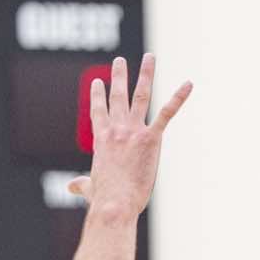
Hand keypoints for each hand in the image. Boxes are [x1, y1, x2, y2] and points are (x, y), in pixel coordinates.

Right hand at [68, 53, 192, 218]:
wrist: (115, 203)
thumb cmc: (103, 199)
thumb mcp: (90, 187)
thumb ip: (82, 184)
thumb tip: (71, 187)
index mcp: (101, 138)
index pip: (98, 111)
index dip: (98, 95)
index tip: (97, 81)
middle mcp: (116, 129)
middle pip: (117, 96)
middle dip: (119, 76)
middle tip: (120, 60)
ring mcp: (133, 131)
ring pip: (141, 95)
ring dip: (146, 74)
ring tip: (150, 57)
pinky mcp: (151, 138)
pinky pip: (167, 112)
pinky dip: (179, 97)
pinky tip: (188, 83)